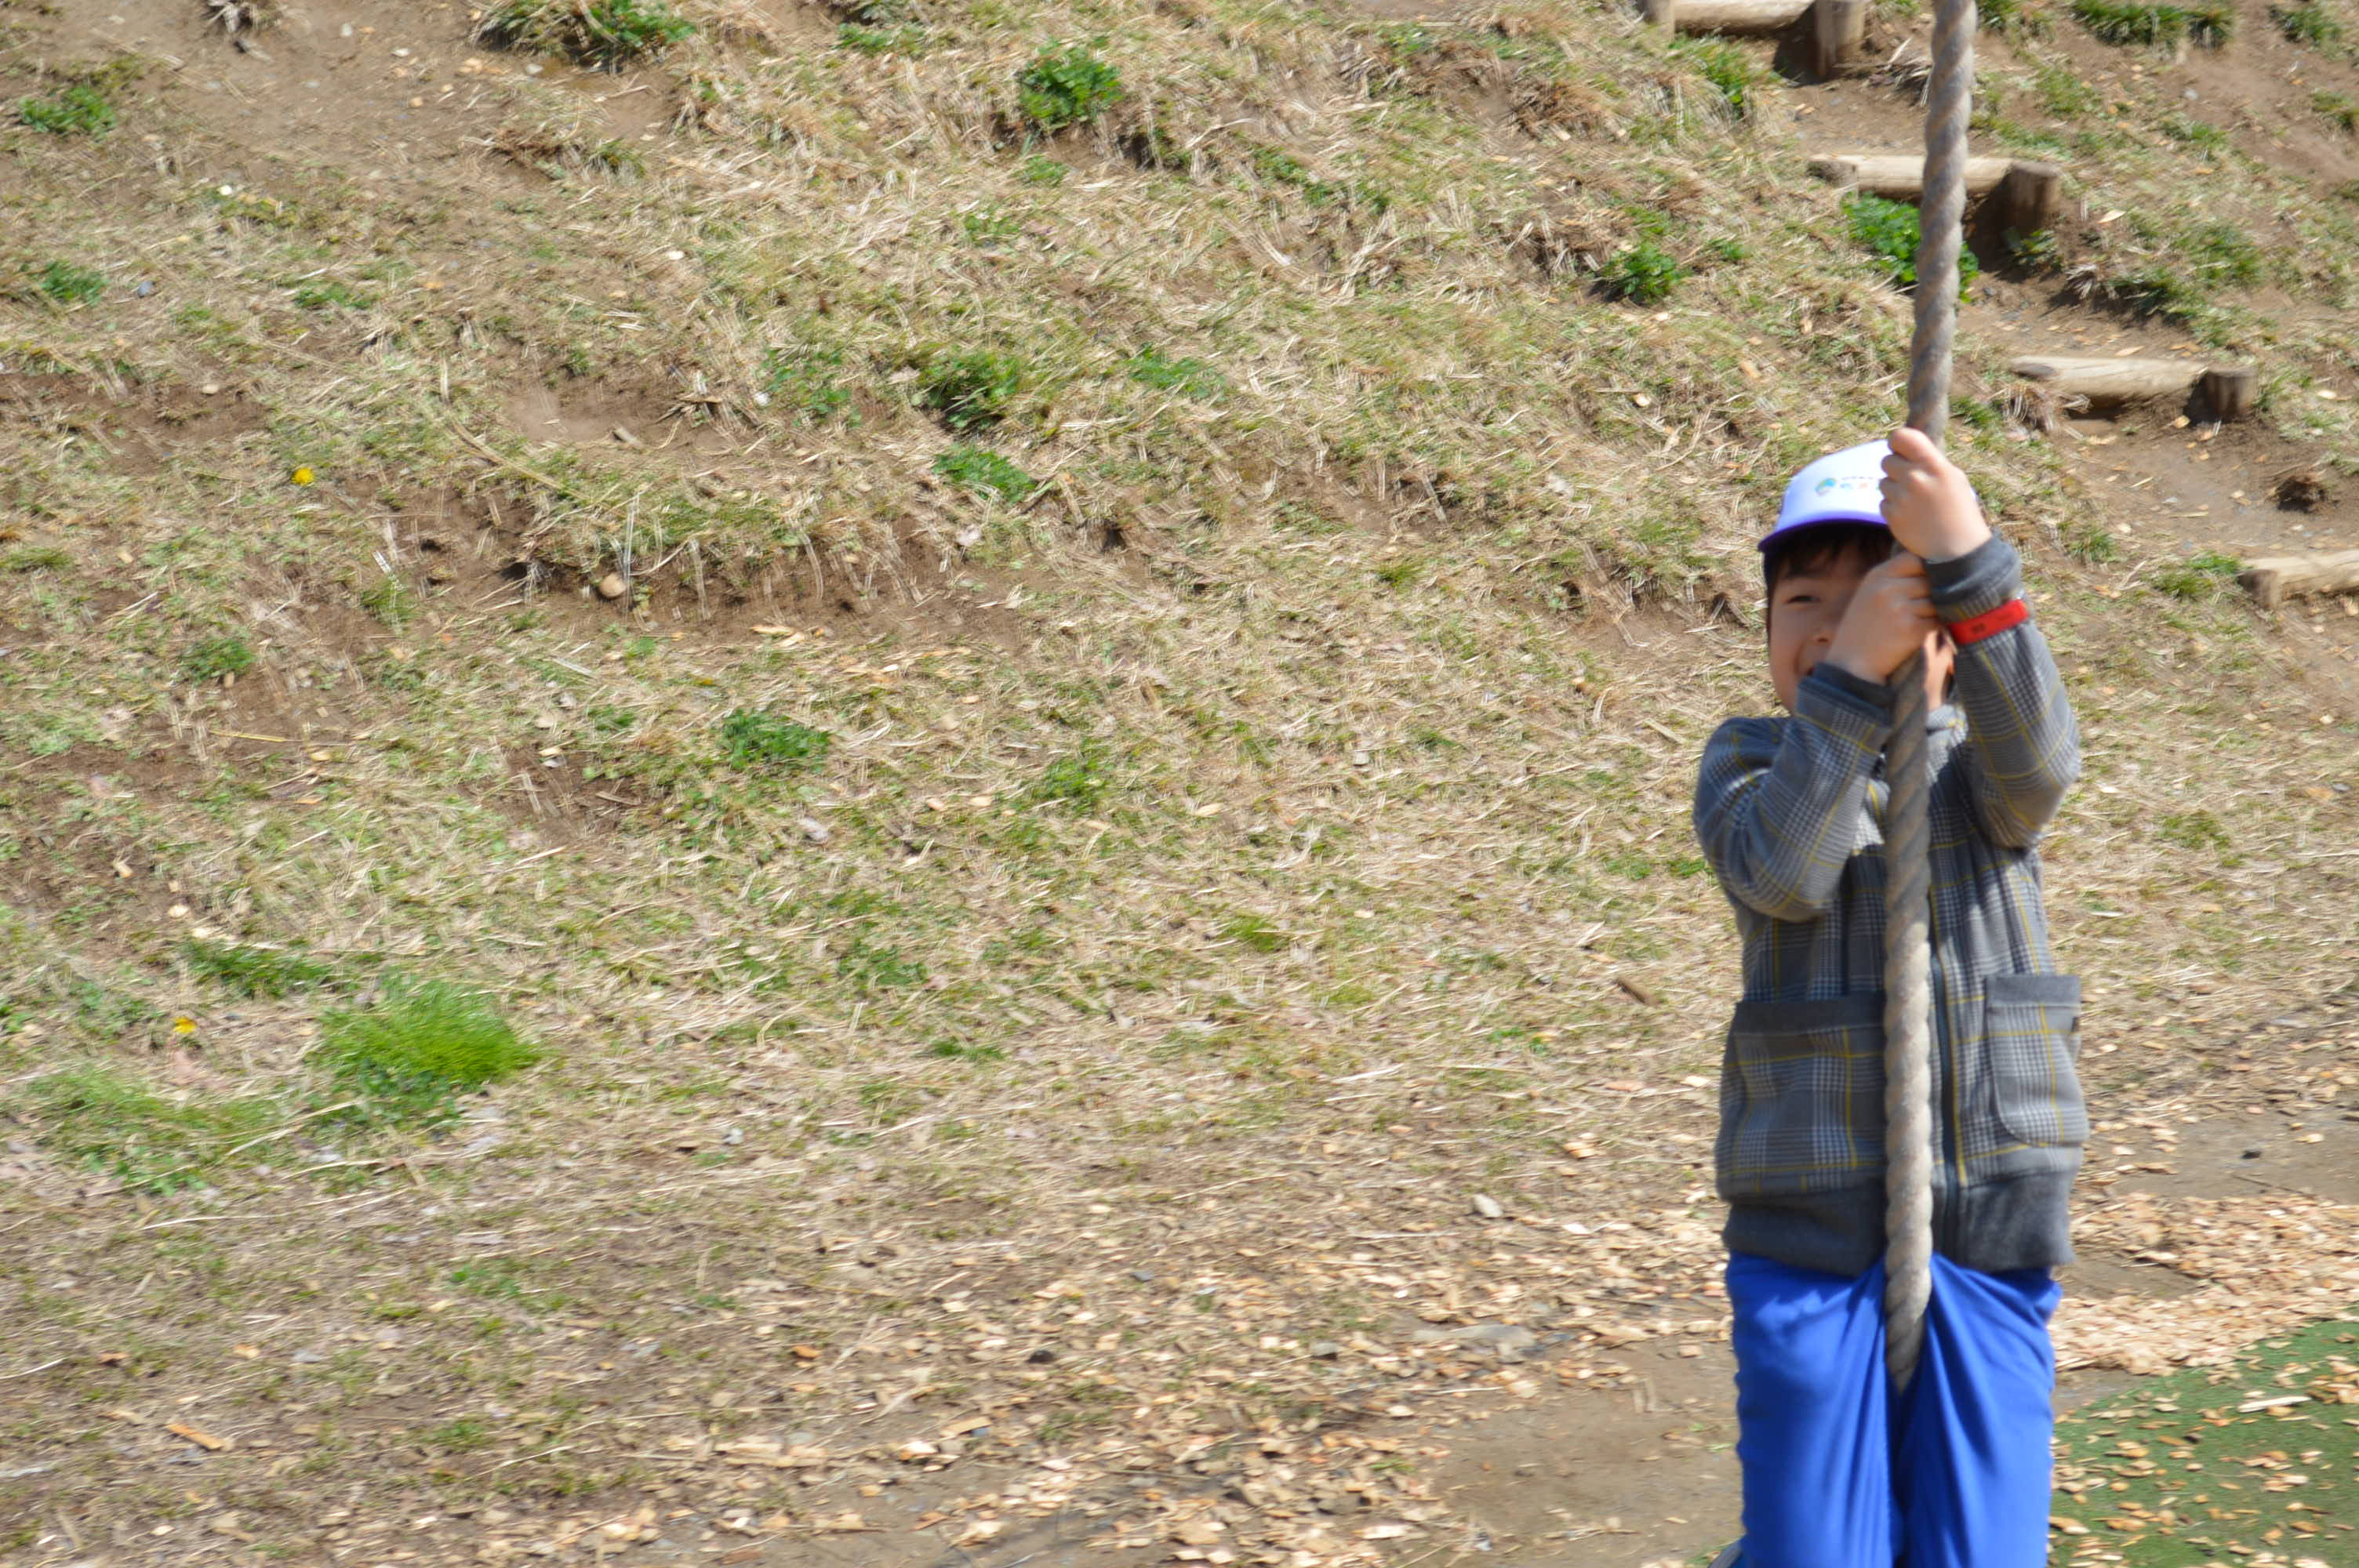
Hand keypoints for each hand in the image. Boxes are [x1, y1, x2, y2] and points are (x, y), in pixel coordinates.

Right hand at [1825, 553, 1939, 682]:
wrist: (1851, 664)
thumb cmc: (1863, 627)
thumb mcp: (1869, 593)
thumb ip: (1895, 576)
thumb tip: (1933, 563)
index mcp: (1877, 576)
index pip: (1915, 558)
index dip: (1924, 568)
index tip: (1920, 581)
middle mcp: (1888, 589)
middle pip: (1929, 580)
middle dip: (1930, 593)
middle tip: (1916, 608)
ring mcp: (1900, 609)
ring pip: (1936, 601)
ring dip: (1931, 612)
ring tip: (1912, 622)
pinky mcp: (1912, 630)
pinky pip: (1937, 621)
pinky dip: (1931, 627)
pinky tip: (1914, 633)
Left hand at [1880, 426, 1991, 562]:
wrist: (1958, 548)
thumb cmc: (1960, 510)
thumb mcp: (1953, 477)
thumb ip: (1930, 461)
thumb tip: (1908, 449)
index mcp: (1933, 464)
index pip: (1900, 437)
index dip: (1897, 442)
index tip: (1901, 450)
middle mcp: (1915, 478)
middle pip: (1886, 460)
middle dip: (1896, 469)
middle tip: (1911, 481)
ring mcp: (1901, 497)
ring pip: (1883, 482)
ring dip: (1894, 489)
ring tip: (1914, 501)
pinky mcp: (1891, 515)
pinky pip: (1883, 502)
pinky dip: (1892, 507)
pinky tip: (1910, 515)